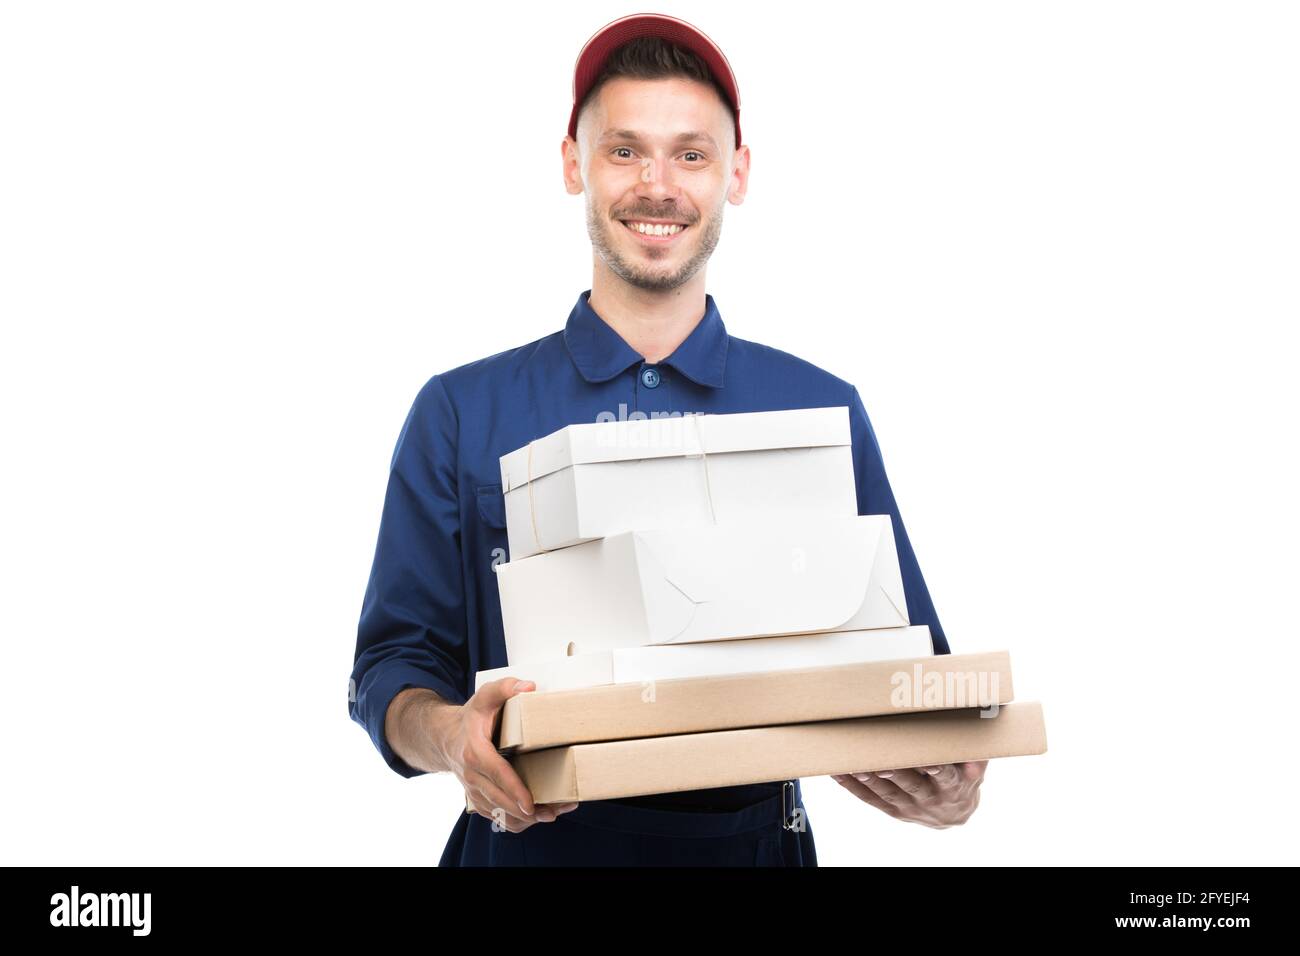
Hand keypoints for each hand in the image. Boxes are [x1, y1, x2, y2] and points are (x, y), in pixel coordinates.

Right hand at [450, 677, 577, 831]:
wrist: (446, 737)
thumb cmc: (472, 717)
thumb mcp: (486, 695)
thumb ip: (506, 688)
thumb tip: (529, 687)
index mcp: (475, 752)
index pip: (496, 774)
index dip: (514, 790)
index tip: (531, 803)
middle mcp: (472, 776)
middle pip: (500, 801)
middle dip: (527, 811)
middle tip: (555, 811)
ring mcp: (473, 791)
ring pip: (499, 814)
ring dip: (526, 819)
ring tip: (554, 813)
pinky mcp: (478, 799)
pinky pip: (496, 818)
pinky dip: (517, 822)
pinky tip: (538, 816)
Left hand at [831, 761, 986, 828]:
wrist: (955, 813)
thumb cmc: (963, 778)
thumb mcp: (975, 767)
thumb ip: (976, 757)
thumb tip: (977, 744)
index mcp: (953, 786)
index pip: (945, 777)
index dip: (936, 769)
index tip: (928, 761)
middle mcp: (931, 799)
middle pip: (912, 786)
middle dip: (896, 773)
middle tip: (881, 761)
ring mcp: (911, 808)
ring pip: (888, 793)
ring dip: (870, 779)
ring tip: (854, 765)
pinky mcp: (894, 811)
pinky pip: (871, 799)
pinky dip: (854, 787)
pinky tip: (838, 773)